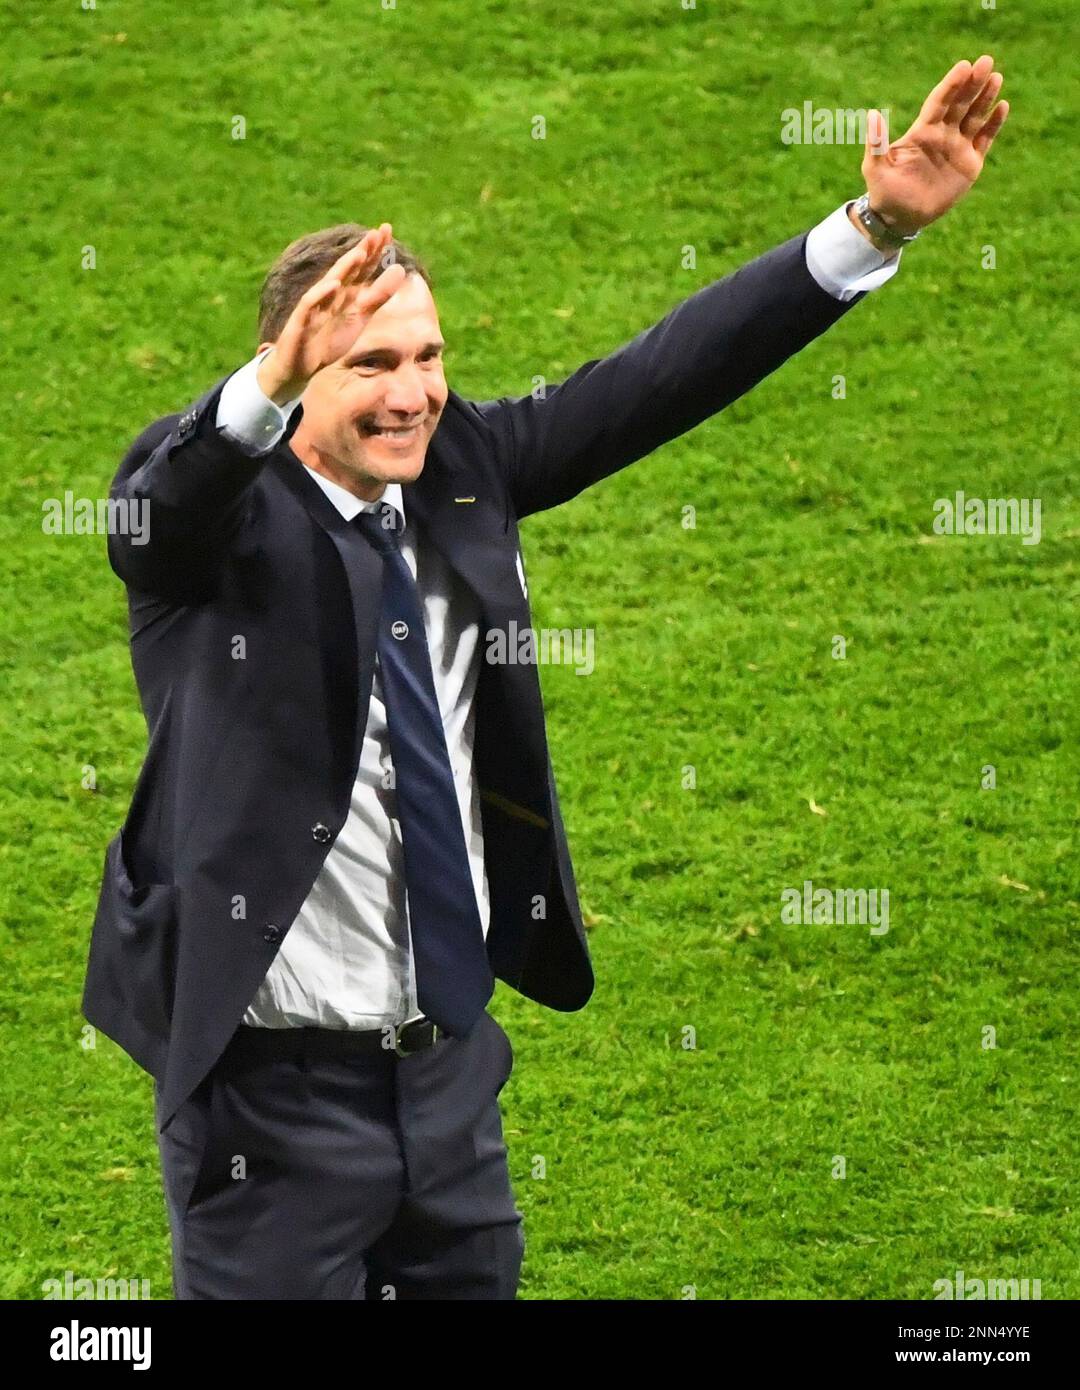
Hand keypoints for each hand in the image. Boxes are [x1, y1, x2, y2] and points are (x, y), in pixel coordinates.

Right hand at [256, 223, 406, 403]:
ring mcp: (315, 305)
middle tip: (377, 234)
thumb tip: (400, 268)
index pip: (361, 267)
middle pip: (347, 269)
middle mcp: (330, 293)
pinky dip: (321, 294)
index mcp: (345, 292)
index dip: (374, 250)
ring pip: (329, 282)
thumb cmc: (329, 339)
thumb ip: (378, 295)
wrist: (300, 366)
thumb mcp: (359, 316)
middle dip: (362, 252)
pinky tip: (334, 284)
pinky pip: (310, 304)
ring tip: (359, 253)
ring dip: (343, 268)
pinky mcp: (301, 320)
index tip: (387, 230)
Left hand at [859, 56, 1009, 237]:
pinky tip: (1002, 106)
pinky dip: (994, 124)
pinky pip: (985, 139)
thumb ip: (876, 142)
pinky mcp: (970, 163)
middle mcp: (942, 134)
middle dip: (972, 83)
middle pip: (960, 104)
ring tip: (996, 77)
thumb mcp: (875, 168)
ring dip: (985, 98)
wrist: (900, 218)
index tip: (963, 67)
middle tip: (985, 62)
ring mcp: (957, 147)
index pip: (939, 102)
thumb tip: (872, 113)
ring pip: (975, 117)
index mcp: (922, 131)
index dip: (951, 85)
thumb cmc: (884, 192)